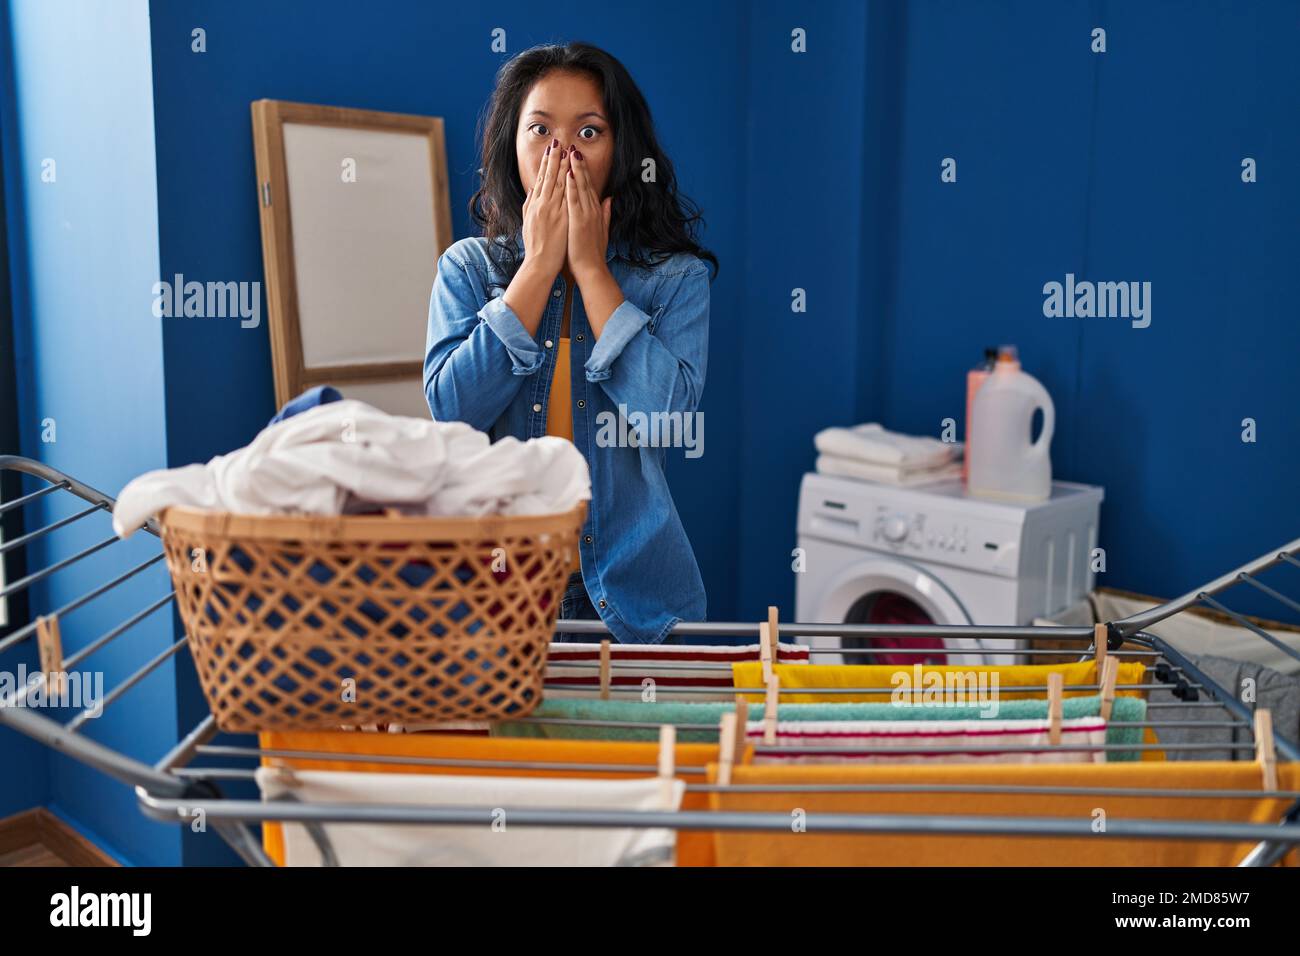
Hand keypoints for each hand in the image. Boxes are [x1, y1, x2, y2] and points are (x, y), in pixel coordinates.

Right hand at [520, 140, 570, 277]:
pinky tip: (570, 171)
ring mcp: (550, 210)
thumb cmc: (536, 247)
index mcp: (535, 205)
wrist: (539, 264)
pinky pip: (565, 196)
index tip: (551, 149)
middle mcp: (542, 205)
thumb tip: (533, 189)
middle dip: (553, 158)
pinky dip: (567, 183)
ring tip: (565, 149)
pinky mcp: (559, 218)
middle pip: (548, 177)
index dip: (547, 163)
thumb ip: (530, 204)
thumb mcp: (528, 222)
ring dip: (561, 165)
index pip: (542, 179)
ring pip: (557, 183)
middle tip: (557, 141)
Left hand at [564, 145, 611, 279]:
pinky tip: (568, 173)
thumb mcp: (602, 230)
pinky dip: (572, 185)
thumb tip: (610, 199)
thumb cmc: (592, 253)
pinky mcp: (579, 221)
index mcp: (595, 211)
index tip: (577, 156)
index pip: (588, 186)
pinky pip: (574, 199)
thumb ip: (605, 213)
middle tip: (573, 146)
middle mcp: (592, 210)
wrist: (592, 270)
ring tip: (571, 152)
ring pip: (580, 186)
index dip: (583, 171)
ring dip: (575, 168)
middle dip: (579, 164)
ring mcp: (586, 214)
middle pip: (585, 182)